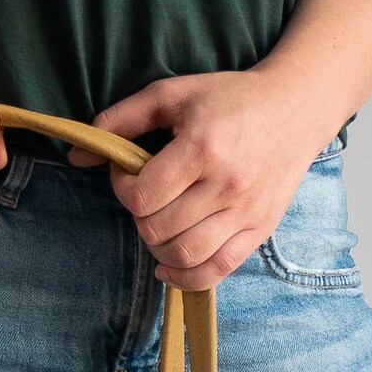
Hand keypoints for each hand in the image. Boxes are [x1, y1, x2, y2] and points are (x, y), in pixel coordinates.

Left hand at [75, 68, 337, 289]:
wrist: (295, 108)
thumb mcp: (172, 94)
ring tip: (161, 224)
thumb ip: (120, 120)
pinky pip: (216, 272)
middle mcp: (225, 184)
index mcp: (202, 147)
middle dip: (140, 217)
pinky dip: (186, 277)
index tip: (130, 172)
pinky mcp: (259, 230)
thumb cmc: (229, 98)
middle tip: (148, 196)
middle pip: (158, 231)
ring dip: (159, 249)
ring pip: (184, 257)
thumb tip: (77, 155)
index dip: (122, 188)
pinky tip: (170, 265)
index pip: (141, 197)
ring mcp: (245, 212)